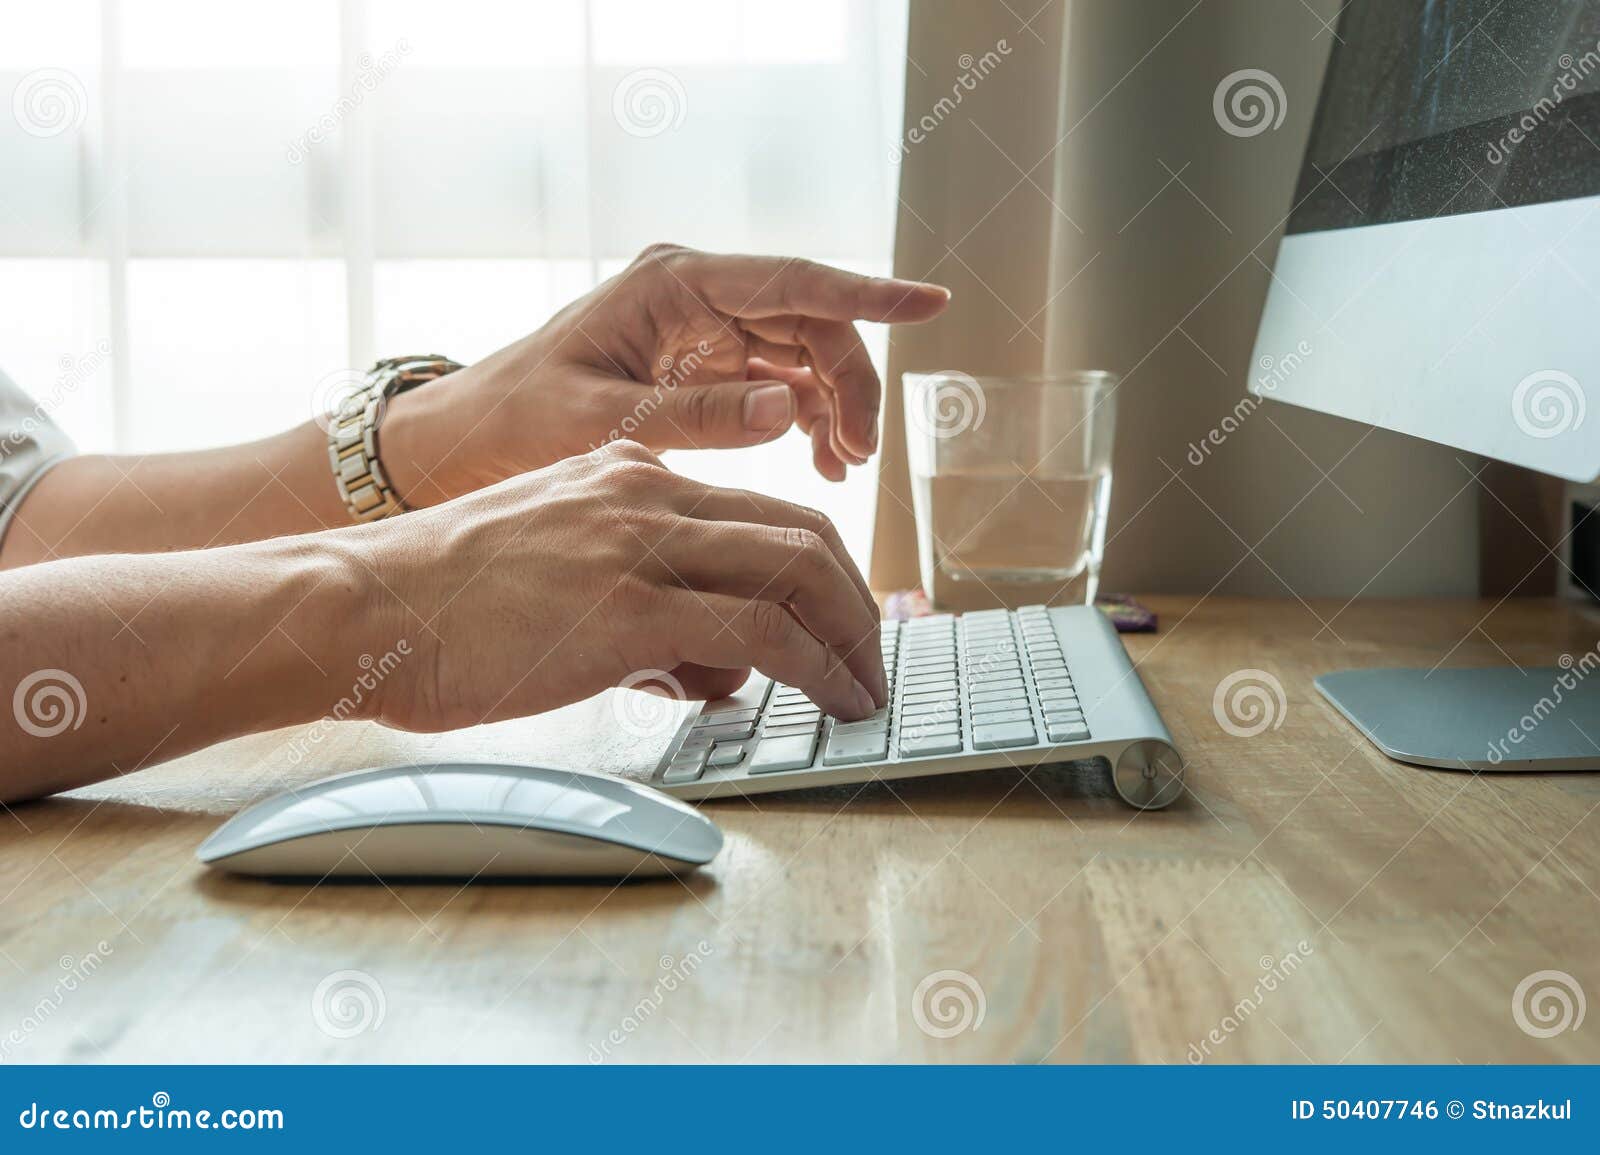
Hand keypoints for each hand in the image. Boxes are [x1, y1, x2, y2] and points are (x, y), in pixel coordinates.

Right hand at [360, 441, 886, 731]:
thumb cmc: (439, 606)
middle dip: (854, 602)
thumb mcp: (556, 575)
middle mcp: (646, 493)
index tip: (844, 616)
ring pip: (796, 571)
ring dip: (848, 637)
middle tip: (873, 654)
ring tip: (864, 689)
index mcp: (628, 476)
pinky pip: (761, 631)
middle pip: (799, 533)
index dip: (820, 569)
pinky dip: (815, 666)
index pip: (758, 513)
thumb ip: (644, 605)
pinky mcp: (630, 607)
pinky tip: (832, 699)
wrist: (359, 606)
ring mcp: (640, 544)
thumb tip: (717, 665)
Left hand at [386, 245, 949, 499]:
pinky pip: (779, 379)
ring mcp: (705, 325)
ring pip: (804, 352)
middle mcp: (698, 293)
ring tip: (842, 470)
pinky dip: (805, 417)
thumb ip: (694, 417)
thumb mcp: (600, 423)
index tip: (932, 303)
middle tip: (858, 455)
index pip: (792, 281)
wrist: (479, 437)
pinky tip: (817, 461)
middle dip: (849, 385)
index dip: (868, 294)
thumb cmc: (522, 420)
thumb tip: (786, 407)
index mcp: (672, 284)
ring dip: (833, 406)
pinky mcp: (706, 360)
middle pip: (811, 322)